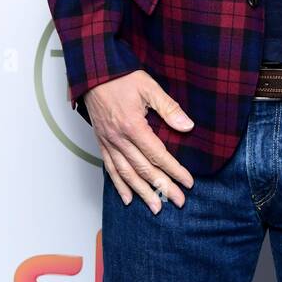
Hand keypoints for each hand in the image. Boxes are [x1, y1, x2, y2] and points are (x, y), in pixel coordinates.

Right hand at [83, 71, 194, 213]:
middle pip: (144, 169)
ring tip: (156, 207)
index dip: (174, 170)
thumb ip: (169, 108)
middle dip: (163, 187)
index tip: (188, 183)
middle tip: (178, 201)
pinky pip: (110, 169)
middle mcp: (119, 139)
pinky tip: (128, 198)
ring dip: (142, 192)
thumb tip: (187, 126)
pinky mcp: (101, 143)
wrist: (94, 74)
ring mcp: (108, 143)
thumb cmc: (122, 78)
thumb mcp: (149, 88)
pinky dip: (119, 185)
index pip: (158, 155)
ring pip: (126, 174)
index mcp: (133, 126)